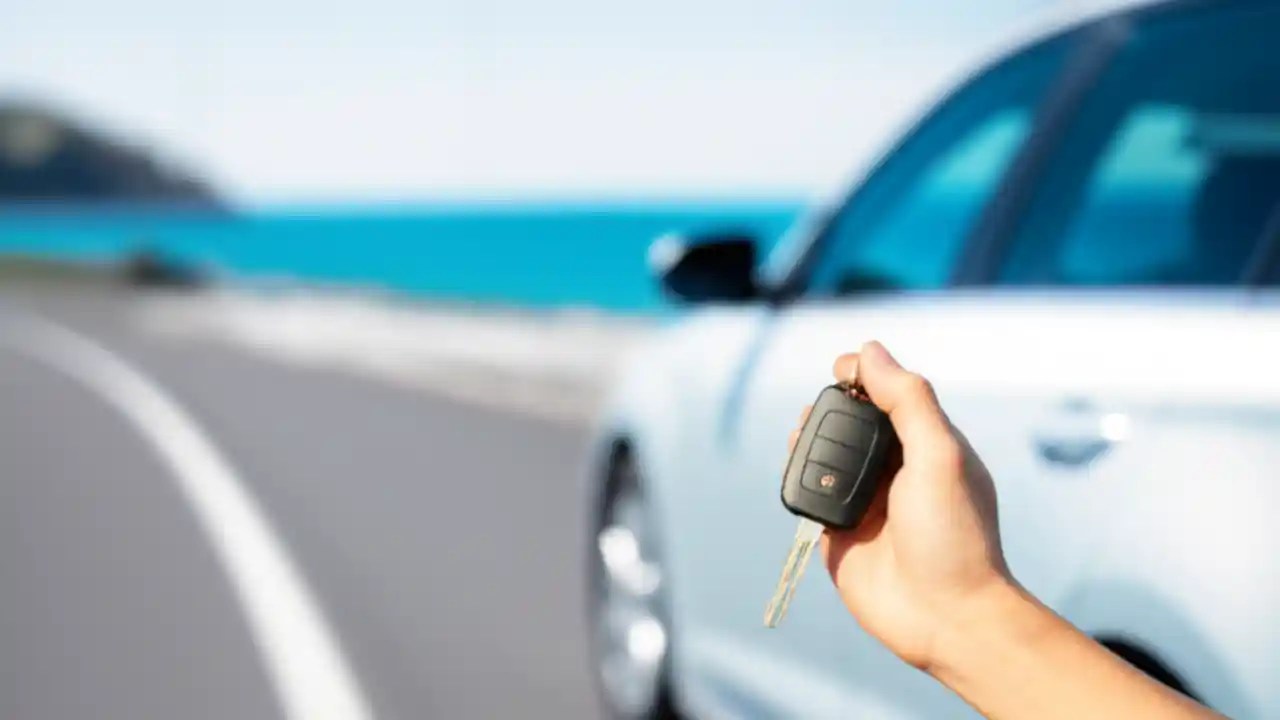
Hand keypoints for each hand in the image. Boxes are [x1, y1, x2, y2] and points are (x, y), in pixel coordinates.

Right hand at [787, 341, 1010, 672]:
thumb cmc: (954, 537)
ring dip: (809, 441)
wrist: (945, 617)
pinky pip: (811, 495)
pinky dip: (798, 478)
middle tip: (817, 413)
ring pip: (826, 455)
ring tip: (800, 440)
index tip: (841, 371)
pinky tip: (796, 473)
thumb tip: (869, 351)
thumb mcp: (939, 454)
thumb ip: (907, 399)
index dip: (863, 376)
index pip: (889, 394)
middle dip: (829, 408)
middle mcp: (896, 469)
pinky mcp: (839, 532)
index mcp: (928, 445)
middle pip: (851, 421)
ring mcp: (866, 501)